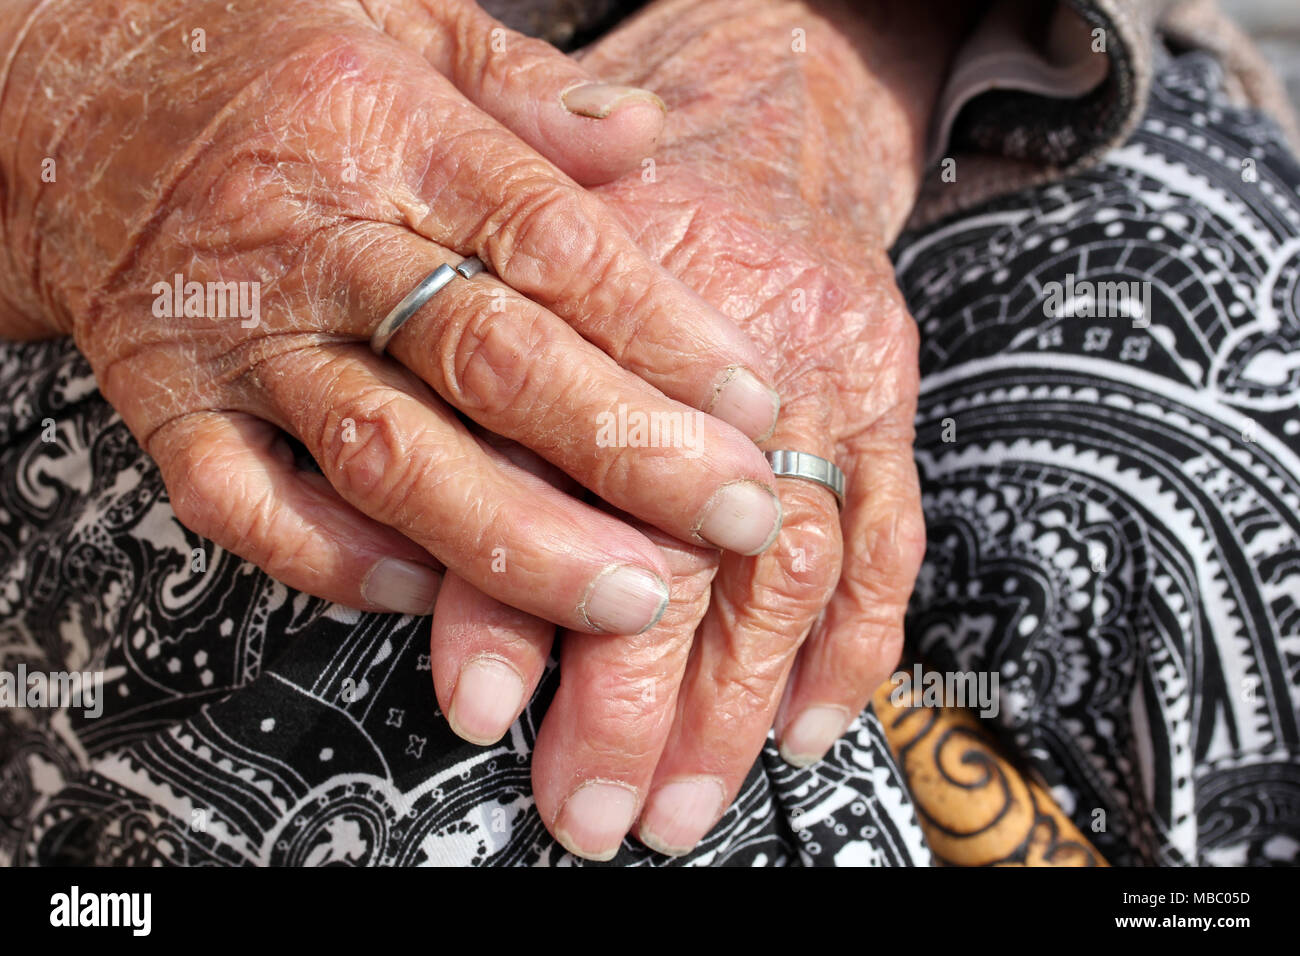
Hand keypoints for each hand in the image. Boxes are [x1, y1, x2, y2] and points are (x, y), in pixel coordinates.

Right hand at [0, 0, 787, 631]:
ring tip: (630, 596)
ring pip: (388, 456)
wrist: (71, 105)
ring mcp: (239, 338)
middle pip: (489, 360)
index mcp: (389, 133)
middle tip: (739, 519)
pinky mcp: (171, 408)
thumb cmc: (261, 64)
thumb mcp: (401, 20)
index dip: (662, 331)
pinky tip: (438, 598)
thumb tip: (644, 135)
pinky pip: (251, 509)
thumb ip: (526, 91)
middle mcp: (318, 243)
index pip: (550, 242)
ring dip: (516, 540)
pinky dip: (344, 564)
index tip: (753, 406)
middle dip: (627, 453)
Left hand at [433, 0, 963, 858]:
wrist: (765, 127)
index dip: (530, 616)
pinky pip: (892, 541)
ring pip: (797, 573)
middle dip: (646, 707)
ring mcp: (836, 387)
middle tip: (600, 811)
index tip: (491, 721)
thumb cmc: (631, 216)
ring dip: (742, 705)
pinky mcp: (889, 406)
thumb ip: (496, 459)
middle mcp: (747, 363)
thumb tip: (475, 643)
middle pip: (701, 560)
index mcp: (634, 323)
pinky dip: (856, 649)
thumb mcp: (528, 306)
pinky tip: (814, 727)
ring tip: (693, 800)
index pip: (585, 498)